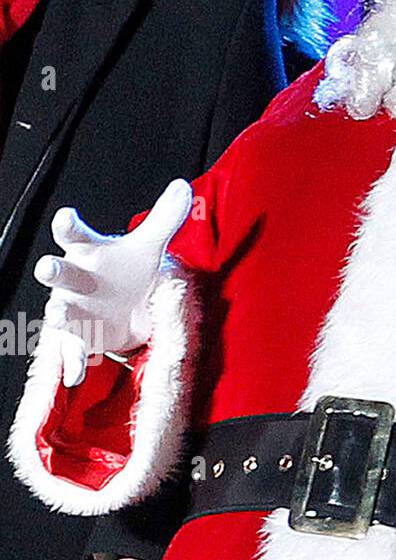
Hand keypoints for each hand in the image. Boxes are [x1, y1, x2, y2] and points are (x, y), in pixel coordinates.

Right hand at [34, 180, 192, 385]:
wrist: (126, 304)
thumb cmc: (127, 268)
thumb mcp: (148, 245)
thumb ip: (164, 218)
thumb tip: (184, 186)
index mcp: (88, 251)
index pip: (76, 234)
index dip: (69, 225)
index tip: (66, 216)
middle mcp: (74, 278)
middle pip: (59, 272)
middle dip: (52, 269)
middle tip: (47, 266)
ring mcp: (72, 309)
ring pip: (60, 311)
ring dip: (59, 313)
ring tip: (60, 313)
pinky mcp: (78, 338)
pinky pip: (72, 350)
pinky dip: (73, 361)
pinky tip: (76, 373)